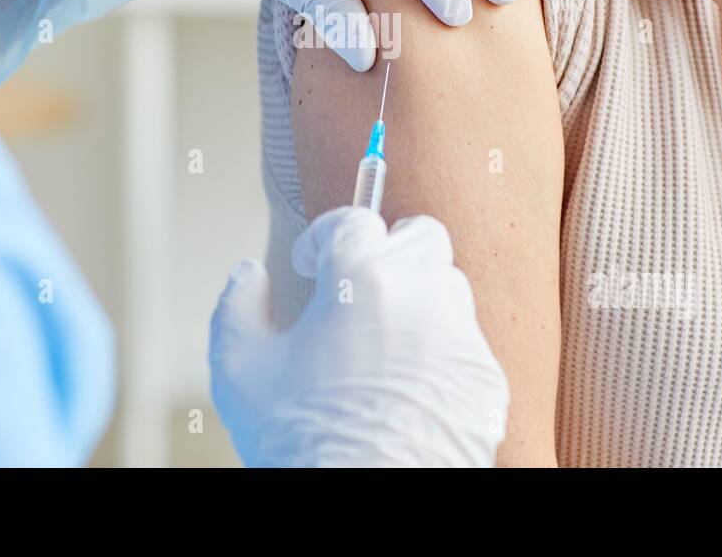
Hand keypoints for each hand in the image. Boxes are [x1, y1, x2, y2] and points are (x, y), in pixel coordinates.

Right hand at [208, 207, 508, 467]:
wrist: (368, 502)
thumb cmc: (306, 443)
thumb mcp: (239, 370)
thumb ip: (236, 307)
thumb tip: (247, 277)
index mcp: (362, 279)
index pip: (353, 220)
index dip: (324, 235)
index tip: (310, 260)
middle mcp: (422, 294)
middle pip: (417, 235)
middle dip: (385, 248)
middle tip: (354, 283)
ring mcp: (460, 335)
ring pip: (447, 286)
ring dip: (415, 296)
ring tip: (379, 336)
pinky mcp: (484, 377)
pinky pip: (464, 341)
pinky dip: (437, 348)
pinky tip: (406, 380)